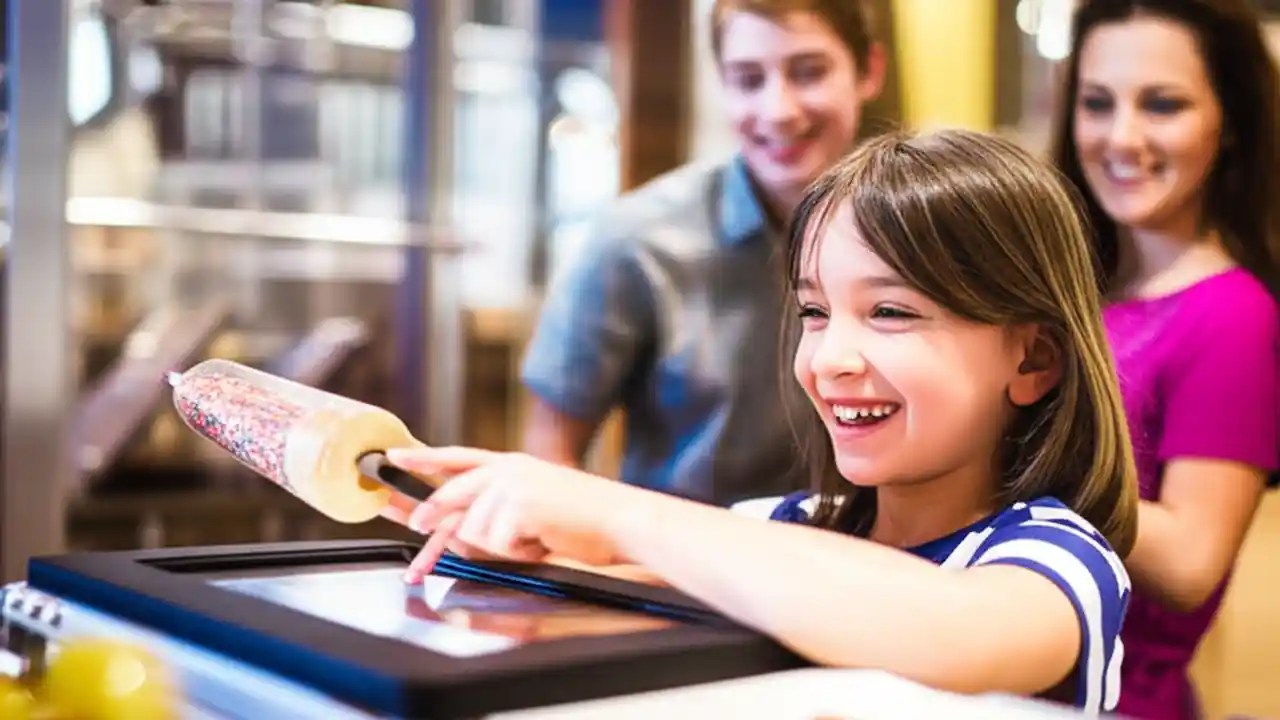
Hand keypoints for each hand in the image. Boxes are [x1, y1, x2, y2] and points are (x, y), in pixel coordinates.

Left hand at [384, 447, 633, 582]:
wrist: (621, 519)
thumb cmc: (585, 518)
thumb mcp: (535, 500)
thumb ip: (498, 504)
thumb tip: (456, 527)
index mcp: (511, 463)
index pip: (457, 457)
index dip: (423, 457)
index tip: (393, 457)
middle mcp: (508, 470)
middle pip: (450, 495)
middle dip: (428, 518)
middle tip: (418, 536)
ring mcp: (512, 487)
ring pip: (473, 530)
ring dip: (499, 548)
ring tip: (533, 542)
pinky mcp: (518, 507)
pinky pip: (495, 544)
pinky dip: (516, 553)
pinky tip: (540, 544)